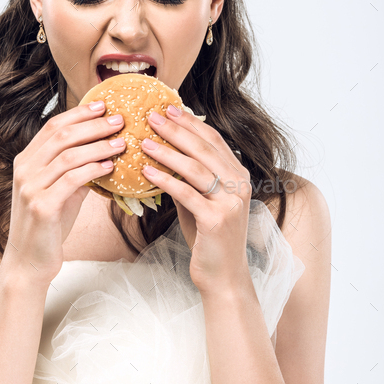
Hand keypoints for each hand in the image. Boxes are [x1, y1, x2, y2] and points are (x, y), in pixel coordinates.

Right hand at [2, 101, 125, 284]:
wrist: (29, 261)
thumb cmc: (48, 225)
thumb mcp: (60, 191)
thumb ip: (75, 170)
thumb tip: (104, 151)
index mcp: (26, 161)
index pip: (52, 126)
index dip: (79, 113)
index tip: (103, 105)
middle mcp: (24, 170)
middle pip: (61, 135)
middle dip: (94, 125)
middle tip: (120, 120)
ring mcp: (30, 188)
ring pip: (68, 155)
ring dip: (98, 146)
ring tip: (122, 143)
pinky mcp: (42, 206)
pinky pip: (72, 180)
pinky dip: (93, 170)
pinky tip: (110, 167)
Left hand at [140, 105, 252, 293]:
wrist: (223, 276)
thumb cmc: (208, 239)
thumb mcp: (200, 202)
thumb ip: (189, 179)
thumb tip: (164, 153)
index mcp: (239, 176)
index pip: (213, 140)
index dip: (190, 123)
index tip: (168, 108)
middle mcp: (239, 185)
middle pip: (204, 149)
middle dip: (176, 130)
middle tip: (151, 116)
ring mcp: (231, 202)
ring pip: (195, 168)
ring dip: (167, 152)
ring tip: (143, 141)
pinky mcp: (217, 220)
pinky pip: (186, 193)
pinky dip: (165, 180)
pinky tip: (146, 171)